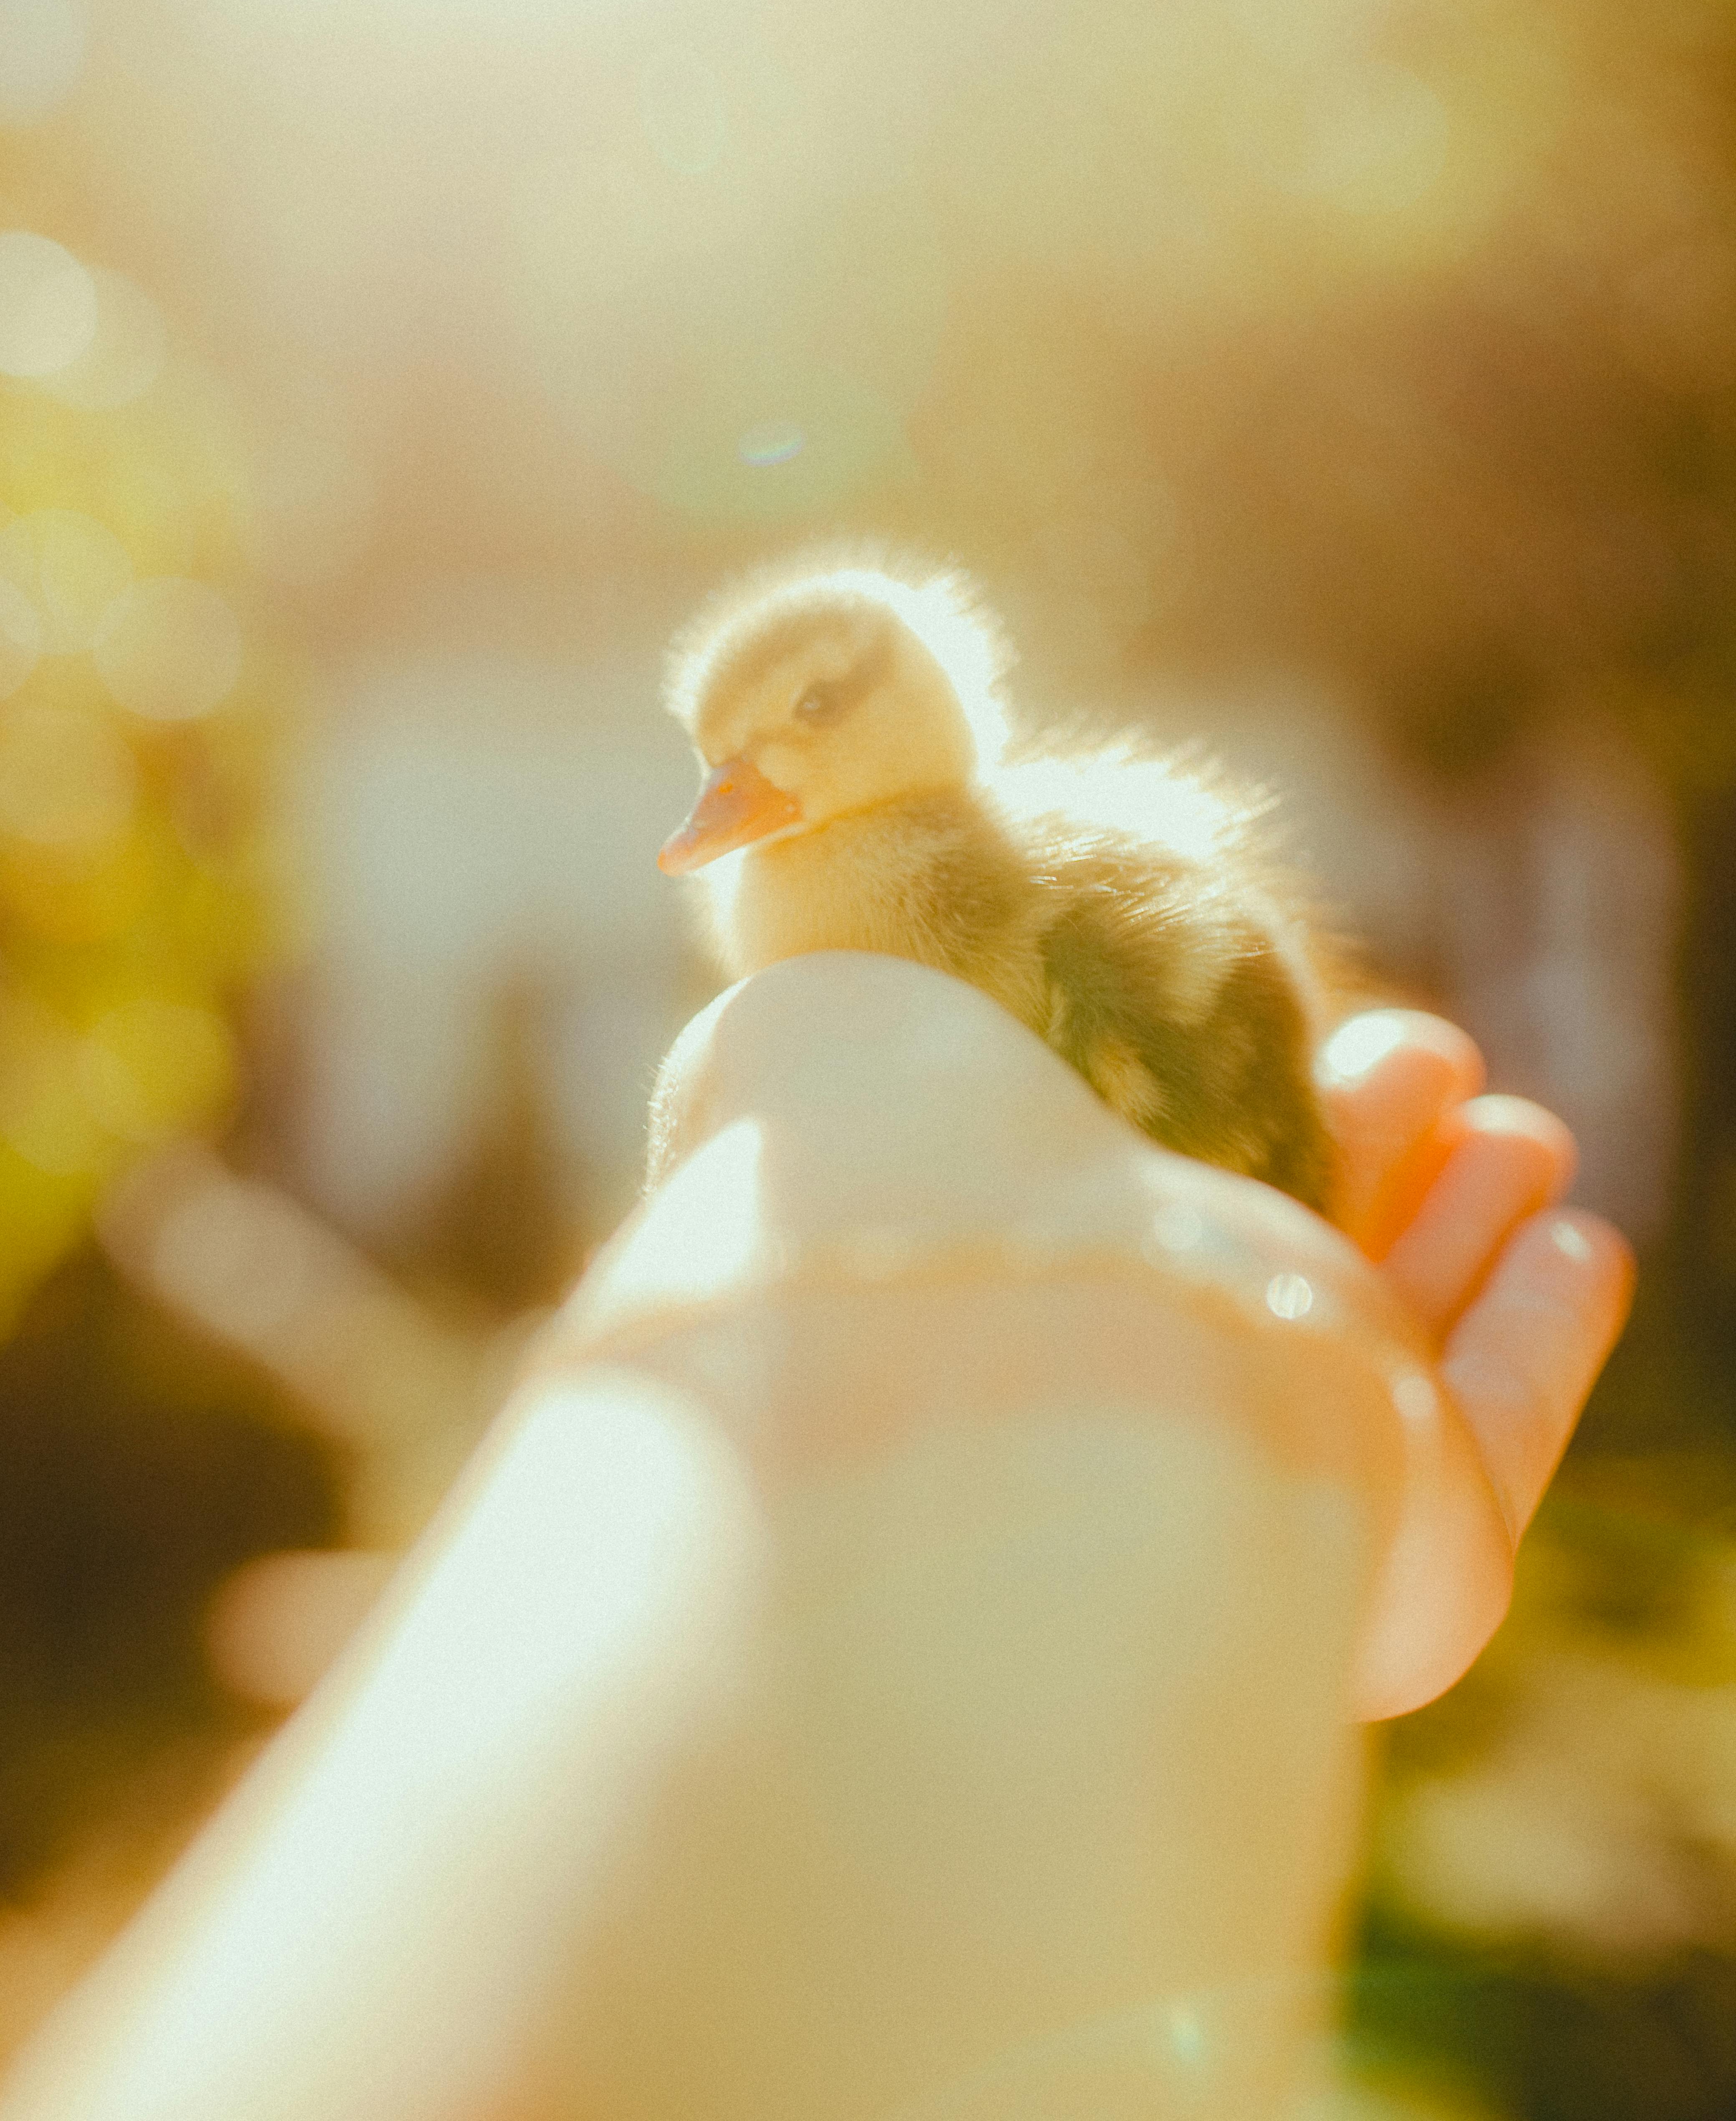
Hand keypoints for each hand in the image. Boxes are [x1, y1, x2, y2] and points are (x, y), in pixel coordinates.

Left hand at [584, 955, 1632, 1719]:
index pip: (1112, 1233)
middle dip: (1358, 1172)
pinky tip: (1576, 1248)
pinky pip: (1483, 1458)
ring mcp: (1240, 1501)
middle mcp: (1100, 1425)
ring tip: (1518, 1128)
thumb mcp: (817, 1048)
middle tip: (1419, 1058)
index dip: (1212, 1129)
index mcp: (973, 1326)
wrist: (959, 1380)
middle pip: (1258, 1295)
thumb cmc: (856, 1199)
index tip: (1279, 1035)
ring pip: (1385, 1367)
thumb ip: (856, 1027)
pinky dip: (1537, 1351)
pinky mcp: (1389, 1570)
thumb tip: (847, 950)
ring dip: (1463, 1238)